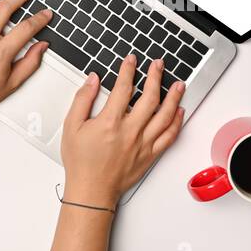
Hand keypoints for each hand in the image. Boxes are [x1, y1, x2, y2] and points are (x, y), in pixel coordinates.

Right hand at [60, 54, 185, 207]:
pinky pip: (169, 136)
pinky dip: (176, 122)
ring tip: (179, 84)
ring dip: (173, 97)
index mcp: (110, 123)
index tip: (131, 60)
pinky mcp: (150, 155)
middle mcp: (130, 132)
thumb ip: (82, 100)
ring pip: (165, 116)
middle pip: (149, 98)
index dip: (128, 70)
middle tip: (158, 65)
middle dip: (155, 77)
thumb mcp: (71, 127)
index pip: (123, 88)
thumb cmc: (81, 162)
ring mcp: (143, 144)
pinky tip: (179, 112)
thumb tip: (93, 81)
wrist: (92, 190)